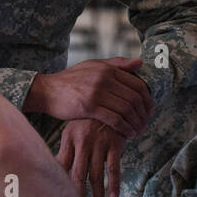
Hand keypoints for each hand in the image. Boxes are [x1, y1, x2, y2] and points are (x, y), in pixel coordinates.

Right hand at [26, 57, 152, 138]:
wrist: (48, 90)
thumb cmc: (71, 79)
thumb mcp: (94, 66)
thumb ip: (117, 64)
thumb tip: (140, 63)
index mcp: (108, 69)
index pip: (137, 84)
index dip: (147, 99)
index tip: (149, 110)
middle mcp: (104, 78)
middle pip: (134, 98)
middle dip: (143, 113)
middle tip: (145, 123)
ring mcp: (96, 92)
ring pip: (126, 110)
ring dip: (136, 123)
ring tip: (138, 130)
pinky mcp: (89, 107)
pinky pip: (114, 119)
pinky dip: (125, 128)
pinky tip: (128, 133)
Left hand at [56, 119, 123, 196]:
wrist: (112, 101)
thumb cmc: (89, 120)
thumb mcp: (73, 130)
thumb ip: (66, 151)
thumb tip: (52, 171)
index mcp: (70, 138)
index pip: (62, 165)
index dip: (59, 183)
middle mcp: (83, 141)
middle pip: (79, 174)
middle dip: (78, 195)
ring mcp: (100, 143)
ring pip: (97, 174)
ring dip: (97, 194)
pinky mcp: (115, 144)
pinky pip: (114, 167)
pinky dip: (114, 183)